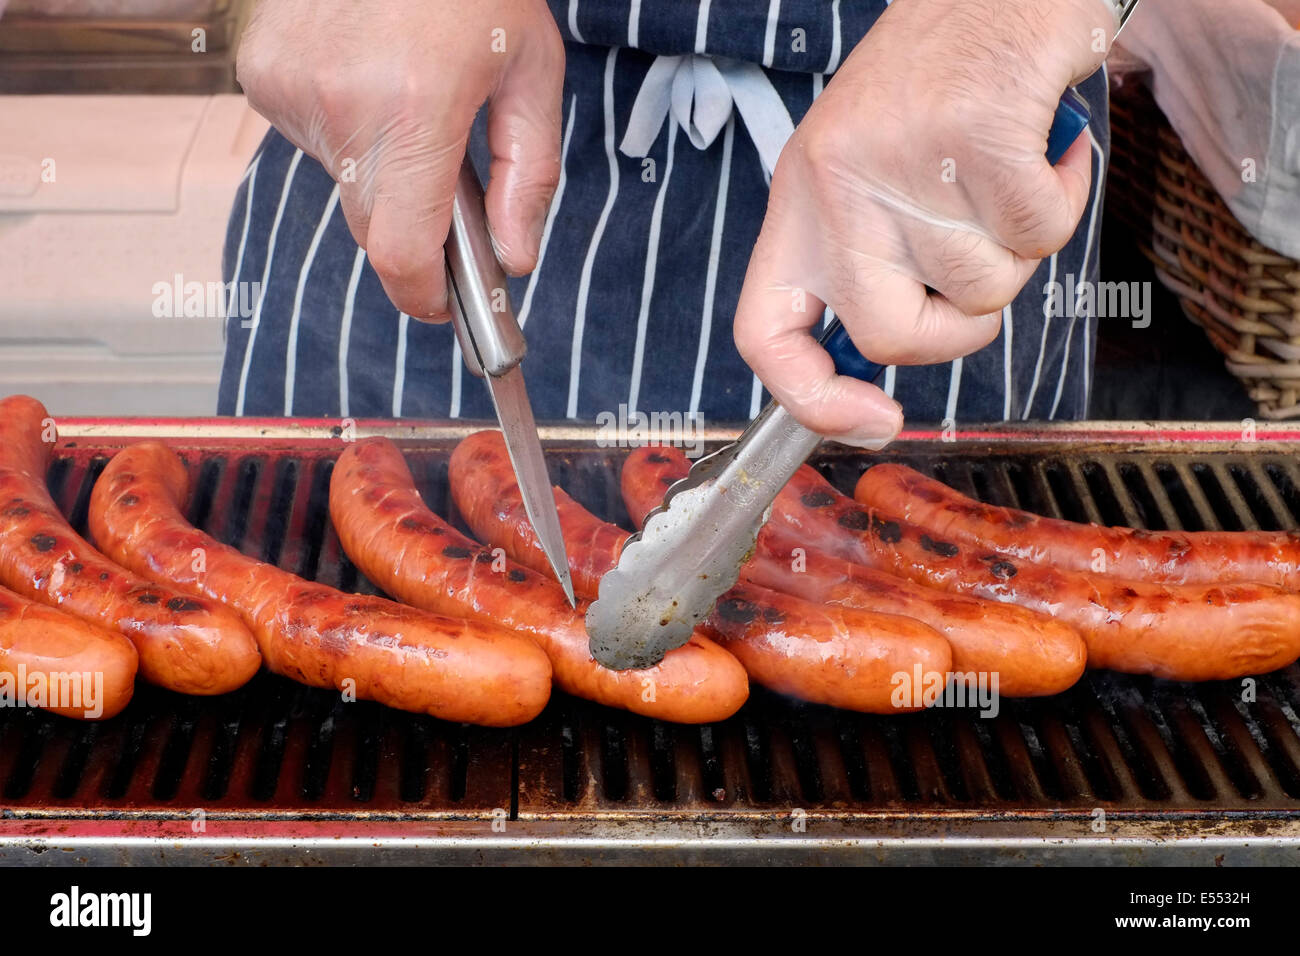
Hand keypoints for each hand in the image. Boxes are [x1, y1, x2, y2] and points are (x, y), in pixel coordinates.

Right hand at [237, 0, 565, 319]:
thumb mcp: (532, 73)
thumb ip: (530, 178)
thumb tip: (515, 258)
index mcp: (415, 107)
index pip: (400, 251)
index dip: (422, 294)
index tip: (441, 303)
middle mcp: (341, 102)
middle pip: (371, 226)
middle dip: (411, 222)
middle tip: (447, 170)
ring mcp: (289, 86)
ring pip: (340, 182)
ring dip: (377, 165)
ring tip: (407, 92)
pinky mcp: (260, 72)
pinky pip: (310, 138)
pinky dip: (342, 127)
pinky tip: (367, 72)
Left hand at [733, 0, 1116, 443]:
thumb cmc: (937, 84)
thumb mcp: (864, 176)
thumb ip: (865, 264)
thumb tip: (876, 370)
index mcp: (798, 206)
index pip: (765, 332)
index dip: (810, 401)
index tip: (874, 419)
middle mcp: (833, 188)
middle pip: (889, 335)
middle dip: (956, 327)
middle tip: (980, 263)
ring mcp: (898, 163)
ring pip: (981, 289)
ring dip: (1018, 246)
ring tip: (1007, 172)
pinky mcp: (973, 135)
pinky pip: (1038, 233)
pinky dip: (1062, 198)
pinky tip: (1046, 145)